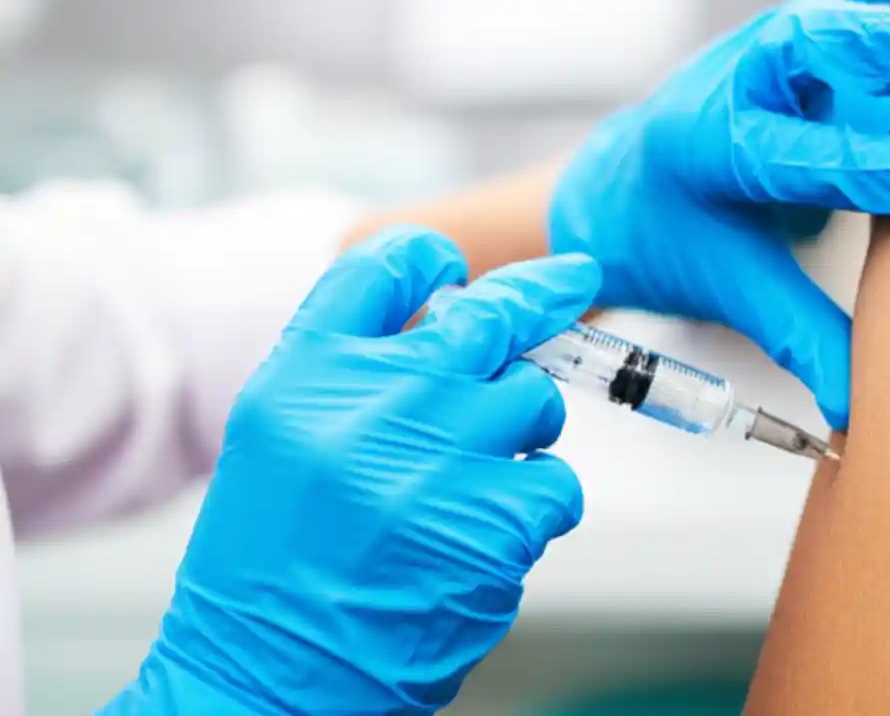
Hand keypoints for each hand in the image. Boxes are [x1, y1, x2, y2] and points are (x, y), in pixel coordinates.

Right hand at [104, 228, 600, 713]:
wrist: (270, 677)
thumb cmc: (273, 568)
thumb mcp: (281, 441)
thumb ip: (350, 374)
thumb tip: (448, 327)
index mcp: (306, 373)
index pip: (383, 265)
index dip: (431, 260)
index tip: (456, 267)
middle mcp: (376, 398)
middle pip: (490, 312)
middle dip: (544, 293)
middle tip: (574, 278)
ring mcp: (440, 454)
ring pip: (537, 398)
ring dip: (529, 428)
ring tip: (482, 478)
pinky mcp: (497, 518)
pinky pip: (557, 481)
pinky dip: (538, 504)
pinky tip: (490, 536)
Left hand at [549, 0, 889, 426]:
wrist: (627, 181)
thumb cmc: (674, 231)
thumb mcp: (733, 286)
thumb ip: (802, 336)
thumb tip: (855, 413)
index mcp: (714, 148)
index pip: (805, 155)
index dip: (882, 168)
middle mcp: (740, 83)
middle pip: (827, 47)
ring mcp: (773, 52)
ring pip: (850, 17)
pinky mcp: (805, 40)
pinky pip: (865, 13)